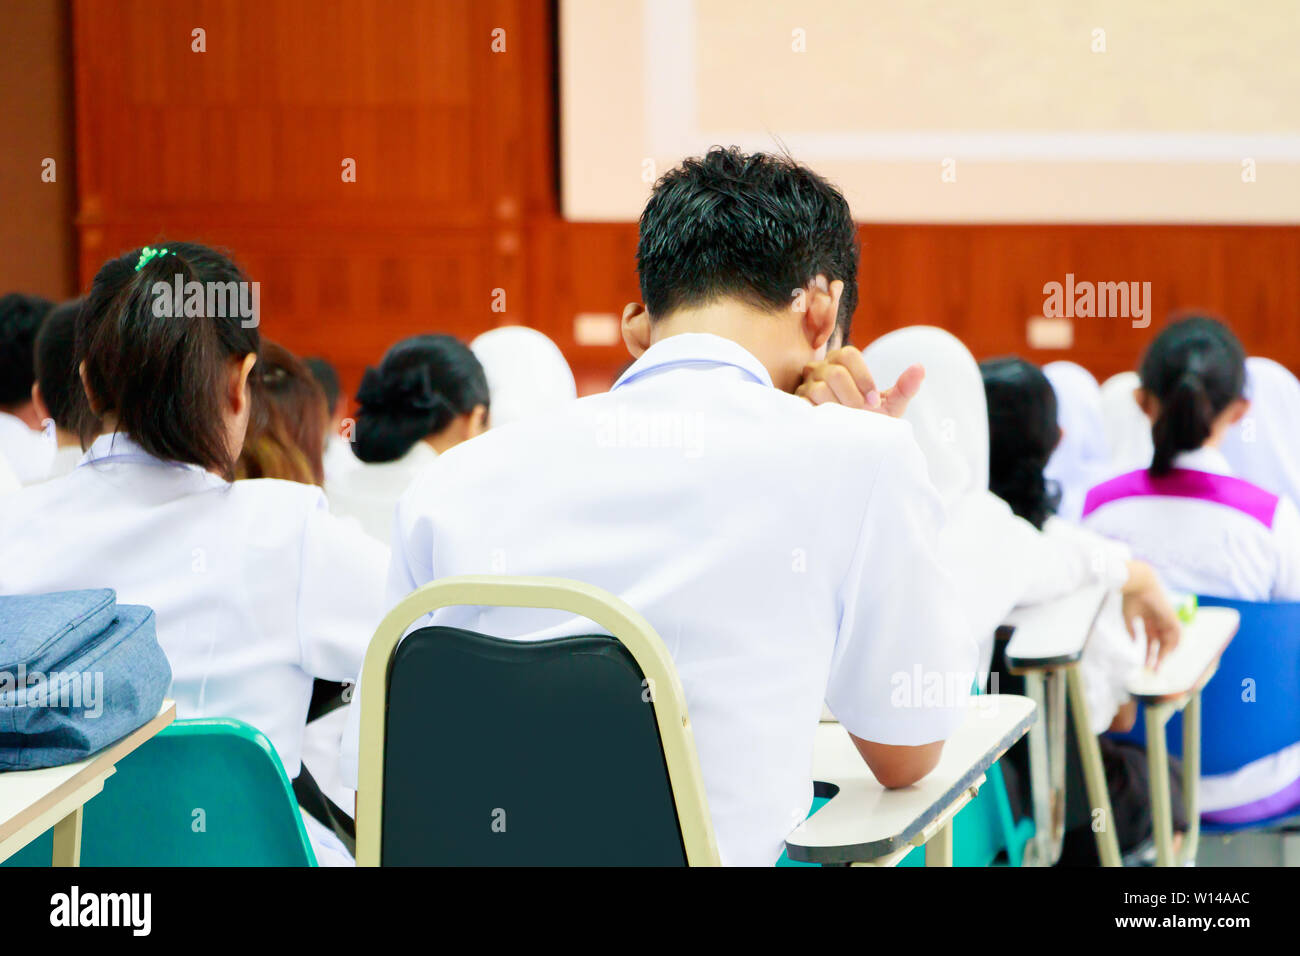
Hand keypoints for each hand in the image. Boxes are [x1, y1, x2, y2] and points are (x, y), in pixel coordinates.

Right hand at [796, 346, 923, 417]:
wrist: (849, 441)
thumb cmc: (869, 420)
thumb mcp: (890, 405)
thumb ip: (905, 387)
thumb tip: (920, 368)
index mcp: (842, 361)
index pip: (849, 355)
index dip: (864, 378)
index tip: (874, 401)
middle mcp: (821, 368)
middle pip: (836, 373)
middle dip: (853, 397)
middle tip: (861, 414)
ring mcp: (806, 385)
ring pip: (820, 388)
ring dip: (838, 408)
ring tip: (845, 421)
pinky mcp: (796, 403)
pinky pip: (804, 404)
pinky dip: (820, 415)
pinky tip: (830, 424)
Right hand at [1120, 561, 1180, 666]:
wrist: (1138, 584)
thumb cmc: (1130, 598)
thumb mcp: (1128, 618)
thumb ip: (1131, 631)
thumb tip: (1133, 643)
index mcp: (1148, 623)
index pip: (1151, 643)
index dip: (1148, 655)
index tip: (1145, 666)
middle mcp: (1158, 624)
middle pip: (1160, 645)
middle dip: (1157, 658)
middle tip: (1153, 670)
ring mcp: (1165, 621)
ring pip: (1169, 641)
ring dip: (1165, 654)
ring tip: (1159, 664)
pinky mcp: (1171, 617)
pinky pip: (1177, 633)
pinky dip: (1175, 643)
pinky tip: (1170, 652)